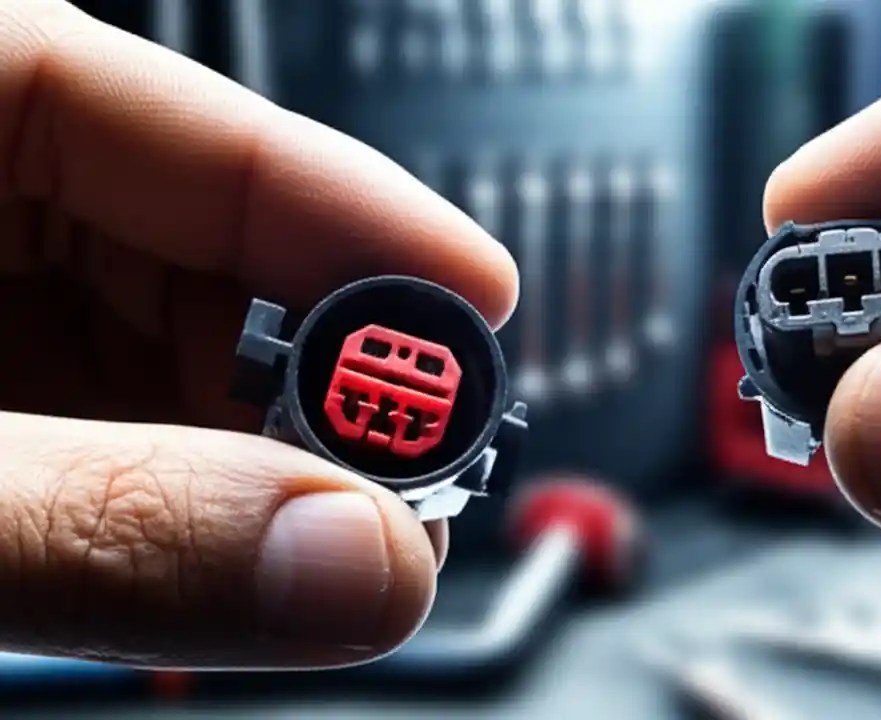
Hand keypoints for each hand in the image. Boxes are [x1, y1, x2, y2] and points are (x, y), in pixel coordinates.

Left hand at [0, 1, 515, 668]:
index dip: (356, 213)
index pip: (190, 125)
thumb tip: (356, 562)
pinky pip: (103, 454)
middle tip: (416, 477)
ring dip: (261, 473)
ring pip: (159, 376)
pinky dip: (176, 523)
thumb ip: (104, 524)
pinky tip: (231, 571)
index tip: (484, 299)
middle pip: (196, 260)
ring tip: (340, 545)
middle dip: (320, 380)